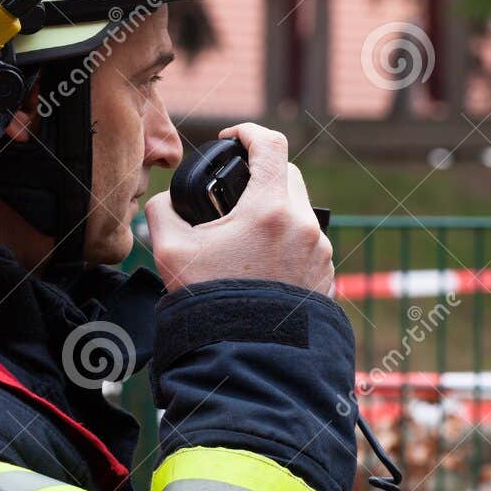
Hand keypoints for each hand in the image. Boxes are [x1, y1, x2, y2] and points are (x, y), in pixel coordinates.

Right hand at [145, 123, 333, 293]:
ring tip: (245, 237)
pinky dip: (288, 242)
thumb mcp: (170, 251)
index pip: (270, 143)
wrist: (247, 358)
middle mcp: (303, 225)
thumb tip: (166, 200)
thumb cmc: (211, 305)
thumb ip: (163, 212)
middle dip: (261, 175)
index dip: (247, 132)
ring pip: (300, 211)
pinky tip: (263, 263)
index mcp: (269, 209)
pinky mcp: (327, 274)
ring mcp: (321, 251)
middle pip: (288, 174)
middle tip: (233, 194)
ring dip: (275, 212)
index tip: (231, 139)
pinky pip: (310, 243)